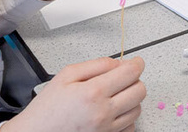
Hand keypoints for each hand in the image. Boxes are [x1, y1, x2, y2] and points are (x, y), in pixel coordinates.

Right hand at [3, 57, 144, 131]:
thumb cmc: (47, 108)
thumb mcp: (66, 75)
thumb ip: (97, 64)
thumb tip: (118, 63)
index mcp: (93, 92)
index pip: (131, 73)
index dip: (137, 64)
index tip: (136, 62)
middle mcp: (103, 112)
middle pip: (140, 90)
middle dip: (135, 80)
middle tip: (124, 79)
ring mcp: (106, 129)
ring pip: (137, 109)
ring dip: (131, 99)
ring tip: (115, 96)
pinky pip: (130, 127)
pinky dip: (126, 118)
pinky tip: (113, 112)